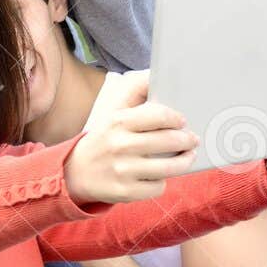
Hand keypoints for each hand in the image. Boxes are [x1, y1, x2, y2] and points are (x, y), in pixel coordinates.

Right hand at [65, 71, 199, 203]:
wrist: (75, 173)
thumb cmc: (103, 140)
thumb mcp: (113, 113)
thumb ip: (134, 93)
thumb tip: (154, 75)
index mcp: (118, 122)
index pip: (159, 116)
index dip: (177, 119)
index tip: (182, 122)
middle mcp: (120, 145)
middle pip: (169, 141)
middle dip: (187, 140)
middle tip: (192, 140)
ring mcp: (123, 170)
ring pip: (170, 167)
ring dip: (184, 162)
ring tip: (187, 157)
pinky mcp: (125, 192)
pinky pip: (158, 187)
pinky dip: (161, 182)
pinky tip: (157, 176)